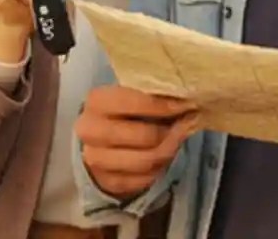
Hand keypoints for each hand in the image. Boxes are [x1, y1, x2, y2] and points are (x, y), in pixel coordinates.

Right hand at [76, 86, 199, 199]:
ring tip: (177, 141)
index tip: (185, 105)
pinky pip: (145, 179)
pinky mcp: (107, 182)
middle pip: (145, 136)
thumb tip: (186, 102)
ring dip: (168, 151)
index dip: (164, 105)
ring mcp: (96, 159)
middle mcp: (90, 130)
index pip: (135, 102)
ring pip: (147, 161)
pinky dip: (160, 168)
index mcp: (97, 101)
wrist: (98, 140)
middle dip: (170, 132)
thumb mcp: (131, 95)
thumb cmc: (121, 111)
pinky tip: (163, 155)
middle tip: (184, 126)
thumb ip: (154, 96)